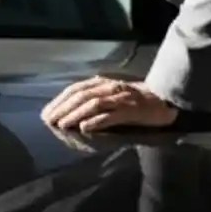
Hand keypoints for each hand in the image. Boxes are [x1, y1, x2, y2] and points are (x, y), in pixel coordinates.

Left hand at [41, 76, 177, 132]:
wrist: (164, 100)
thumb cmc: (135, 100)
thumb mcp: (112, 94)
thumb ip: (94, 99)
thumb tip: (71, 111)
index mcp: (102, 83)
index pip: (75, 89)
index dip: (59, 100)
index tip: (46, 112)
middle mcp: (109, 88)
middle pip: (80, 96)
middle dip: (62, 108)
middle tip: (49, 120)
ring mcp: (120, 98)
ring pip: (93, 104)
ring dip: (75, 114)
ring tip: (62, 125)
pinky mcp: (130, 110)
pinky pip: (111, 115)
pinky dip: (96, 121)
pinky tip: (84, 128)